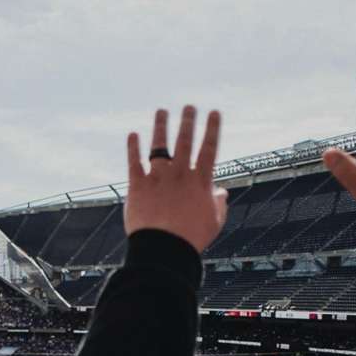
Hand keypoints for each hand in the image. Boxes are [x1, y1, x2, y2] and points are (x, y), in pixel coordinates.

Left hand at [124, 106, 226, 252]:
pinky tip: (132, 135)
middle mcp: (179, 174)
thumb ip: (219, 204)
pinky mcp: (138, 186)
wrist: (163, 247)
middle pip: (185, 141)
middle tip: (189, 107)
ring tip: (162, 112)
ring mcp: (158, 178)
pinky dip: (132, 148)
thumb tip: (222, 192)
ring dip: (161, 127)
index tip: (214, 112)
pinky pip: (134, 162)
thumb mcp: (214, 221)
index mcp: (200, 181)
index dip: (212, 129)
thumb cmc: (191, 238)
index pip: (209, 148)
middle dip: (188, 121)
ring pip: (159, 145)